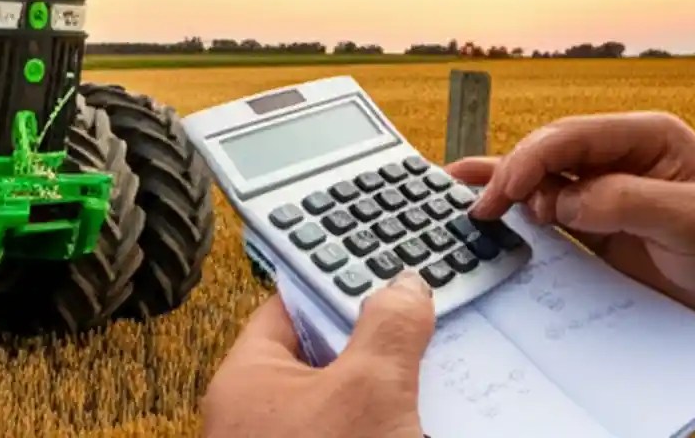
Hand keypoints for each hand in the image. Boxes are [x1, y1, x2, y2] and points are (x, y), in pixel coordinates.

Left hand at [202, 272, 434, 437]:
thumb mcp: (368, 392)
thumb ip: (388, 331)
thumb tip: (403, 287)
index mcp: (247, 379)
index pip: (288, 309)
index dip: (334, 287)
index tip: (380, 273)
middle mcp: (257, 419)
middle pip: (321, 360)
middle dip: (374, 345)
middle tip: (427, 325)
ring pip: (344, 408)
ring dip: (391, 396)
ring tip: (447, 375)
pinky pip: (354, 437)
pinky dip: (389, 432)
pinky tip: (430, 425)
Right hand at [447, 111, 694, 325]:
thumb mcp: (692, 219)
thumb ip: (624, 202)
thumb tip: (562, 203)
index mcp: (646, 136)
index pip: (572, 137)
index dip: (532, 159)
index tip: (506, 190)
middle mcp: (619, 156)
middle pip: (548, 154)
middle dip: (512, 177)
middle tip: (483, 209)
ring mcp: (606, 188)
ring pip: (541, 178)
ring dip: (505, 188)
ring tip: (465, 198)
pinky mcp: (597, 221)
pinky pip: (548, 208)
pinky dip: (516, 206)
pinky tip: (484, 201)